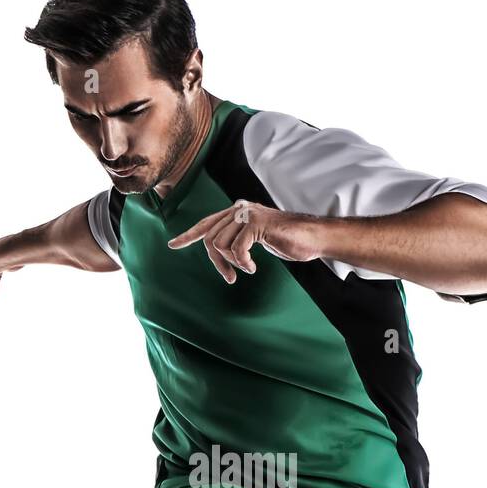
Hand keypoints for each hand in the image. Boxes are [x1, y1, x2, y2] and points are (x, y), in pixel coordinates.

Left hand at [167, 200, 319, 282]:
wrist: (313, 237)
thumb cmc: (288, 240)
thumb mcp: (257, 239)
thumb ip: (239, 238)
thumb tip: (220, 249)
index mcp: (237, 212)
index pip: (206, 223)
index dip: (188, 235)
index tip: (173, 245)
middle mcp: (239, 208)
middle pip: (210, 238)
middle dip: (217, 262)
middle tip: (230, 278)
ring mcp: (248, 214)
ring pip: (219, 244)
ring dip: (231, 263)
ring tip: (246, 269)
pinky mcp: (257, 223)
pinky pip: (236, 249)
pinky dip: (242, 262)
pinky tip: (253, 267)